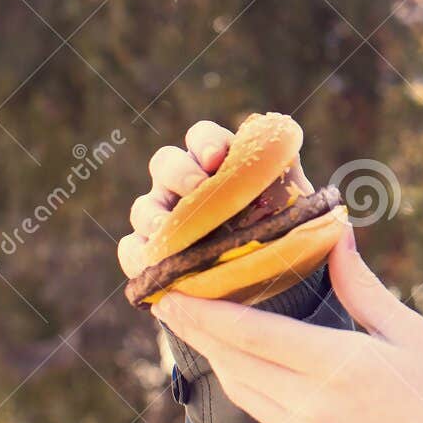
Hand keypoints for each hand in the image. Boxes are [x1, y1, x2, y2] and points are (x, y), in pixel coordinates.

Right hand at [117, 118, 311, 277]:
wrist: (268, 284)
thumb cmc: (278, 232)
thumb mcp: (290, 204)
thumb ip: (288, 174)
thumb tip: (287, 145)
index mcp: (216, 164)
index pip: (202, 138)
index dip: (206, 142)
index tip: (218, 158)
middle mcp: (182, 186)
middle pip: (165, 163)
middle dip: (179, 172)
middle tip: (199, 188)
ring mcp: (162, 219)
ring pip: (143, 207)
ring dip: (154, 216)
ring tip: (172, 231)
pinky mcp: (151, 256)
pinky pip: (132, 251)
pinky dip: (139, 255)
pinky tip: (157, 263)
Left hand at [152, 224, 422, 422]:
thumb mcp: (409, 332)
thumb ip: (362, 286)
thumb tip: (337, 233)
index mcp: (338, 367)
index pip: (252, 336)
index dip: (205, 314)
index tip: (171, 292)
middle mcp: (311, 406)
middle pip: (233, 363)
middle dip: (196, 330)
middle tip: (166, 299)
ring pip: (240, 389)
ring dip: (214, 356)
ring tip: (193, 324)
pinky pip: (260, 410)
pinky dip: (241, 380)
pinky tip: (236, 361)